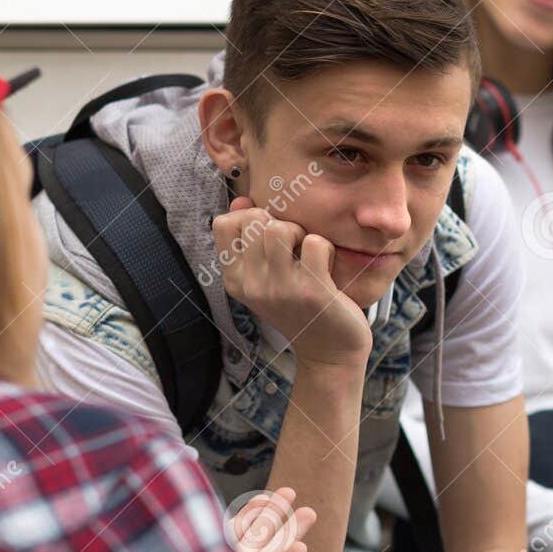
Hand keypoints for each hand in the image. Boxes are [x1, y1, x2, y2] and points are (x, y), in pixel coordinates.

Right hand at [213, 196, 371, 368]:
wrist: (329, 353)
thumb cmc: (300, 308)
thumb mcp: (266, 277)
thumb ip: (250, 240)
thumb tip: (241, 199)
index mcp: (234, 280)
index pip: (222, 224)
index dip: (248, 217)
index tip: (267, 235)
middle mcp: (251, 285)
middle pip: (254, 220)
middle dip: (278, 222)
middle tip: (294, 246)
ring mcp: (280, 289)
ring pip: (280, 228)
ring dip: (300, 233)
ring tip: (308, 254)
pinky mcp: (311, 291)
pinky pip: (315, 242)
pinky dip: (325, 247)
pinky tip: (326, 266)